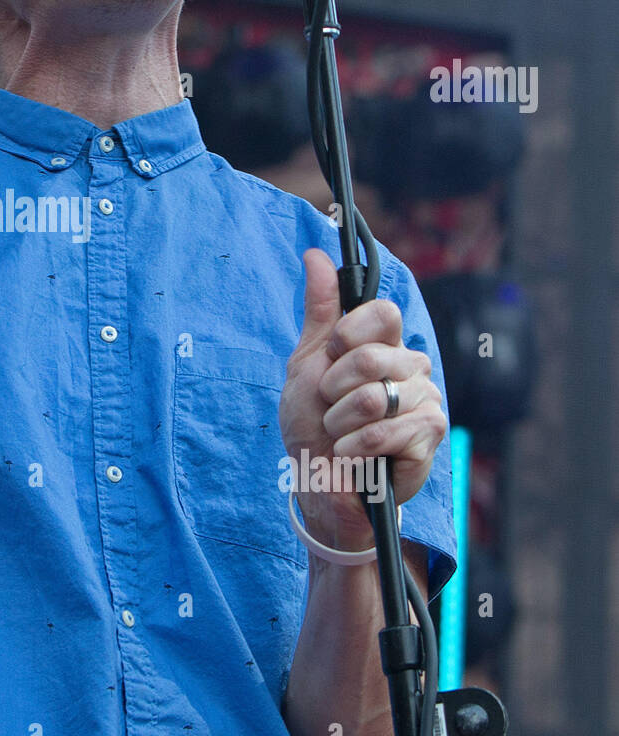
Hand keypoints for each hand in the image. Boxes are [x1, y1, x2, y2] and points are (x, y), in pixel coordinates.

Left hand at [279, 248, 446, 550]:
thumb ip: (319, 310)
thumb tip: (315, 254)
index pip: (382, 312)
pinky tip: (353, 455)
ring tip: (341, 435)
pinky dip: (357, 446)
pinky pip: (388, 430)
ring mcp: (425, 399)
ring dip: (340, 422)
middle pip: (373, 355)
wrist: (319, 481)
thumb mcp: (306, 363)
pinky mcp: (430, 435)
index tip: (330, 355)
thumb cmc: (312, 424)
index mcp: (383, 343)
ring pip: (377, 396)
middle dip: (333, 388)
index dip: (348, 334)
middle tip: (330, 408)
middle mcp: (411, 365)